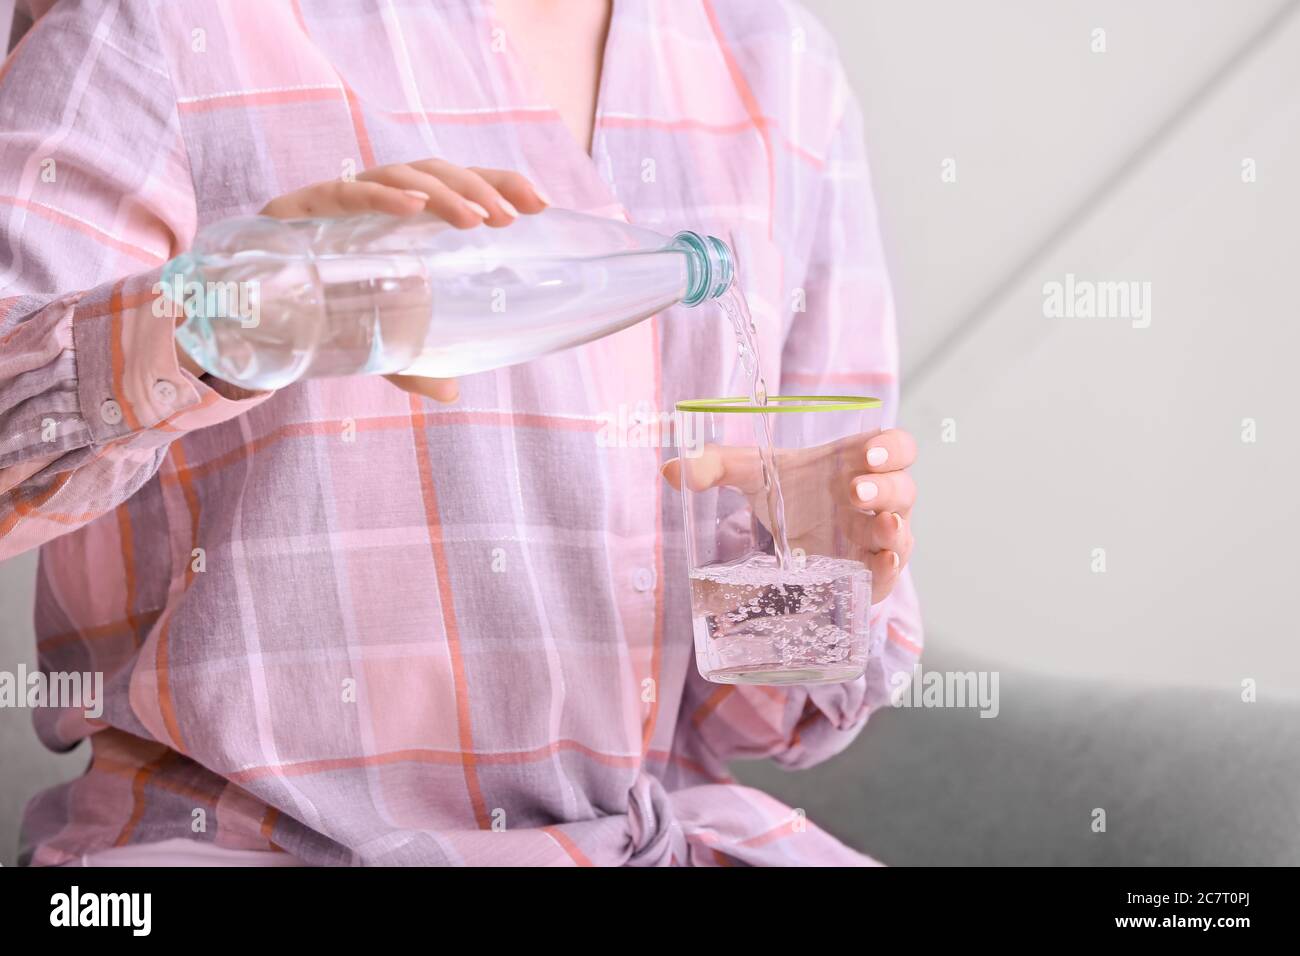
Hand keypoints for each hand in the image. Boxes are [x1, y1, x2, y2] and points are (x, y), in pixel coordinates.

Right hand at [174, 160, 548, 399]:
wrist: (237, 316)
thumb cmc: (316, 316)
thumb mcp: (374, 343)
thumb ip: (411, 363)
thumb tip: (450, 392)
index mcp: (401, 219)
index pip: (460, 185)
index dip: (500, 184)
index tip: (542, 204)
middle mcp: (374, 201)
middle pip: (437, 170)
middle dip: (479, 187)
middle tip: (513, 219)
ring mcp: (337, 200)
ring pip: (400, 175)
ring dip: (443, 192)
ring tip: (477, 220)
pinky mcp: (299, 208)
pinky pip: (345, 193)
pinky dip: (383, 196)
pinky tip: (415, 207)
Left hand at [662, 428, 916, 602]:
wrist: (789, 542)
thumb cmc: (786, 495)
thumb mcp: (752, 475)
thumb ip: (714, 466)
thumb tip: (671, 470)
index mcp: (858, 464)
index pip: (895, 447)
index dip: (891, 449)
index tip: (868, 454)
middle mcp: (876, 501)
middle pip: (903, 488)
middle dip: (886, 489)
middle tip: (855, 492)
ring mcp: (876, 539)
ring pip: (901, 531)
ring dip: (893, 530)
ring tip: (877, 527)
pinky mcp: (869, 574)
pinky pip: (890, 573)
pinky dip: (888, 570)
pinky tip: (879, 566)